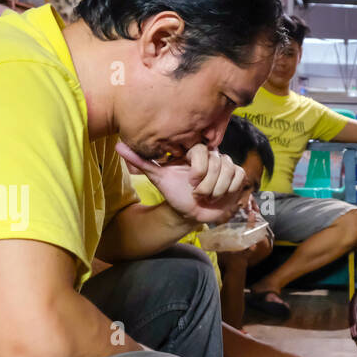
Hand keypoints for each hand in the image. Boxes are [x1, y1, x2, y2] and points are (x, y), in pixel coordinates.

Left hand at [118, 141, 244, 226]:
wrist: (189, 210)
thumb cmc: (174, 192)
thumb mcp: (158, 176)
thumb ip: (140, 160)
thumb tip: (117, 145)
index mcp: (195, 151)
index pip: (203, 152)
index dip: (198, 171)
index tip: (190, 183)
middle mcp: (212, 155)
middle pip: (217, 164)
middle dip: (206, 186)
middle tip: (197, 193)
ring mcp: (226, 165)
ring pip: (229, 172)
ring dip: (216, 190)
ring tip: (207, 197)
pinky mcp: (237, 176)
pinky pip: (239, 178)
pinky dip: (228, 190)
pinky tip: (220, 196)